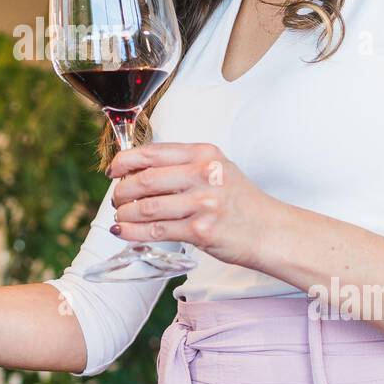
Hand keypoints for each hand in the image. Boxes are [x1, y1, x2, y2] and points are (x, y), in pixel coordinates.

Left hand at [108, 142, 281, 269]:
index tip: (113, 170)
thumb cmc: (240, 201)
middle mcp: (203, 174)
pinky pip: (156, 231)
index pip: (152, 152)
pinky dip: (133, 232)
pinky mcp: (201, 230)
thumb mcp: (216, 169)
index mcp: (204, 153)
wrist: (270, 230)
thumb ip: (182, 165)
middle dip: (122, 191)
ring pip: (147, 207)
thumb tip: (137, 170)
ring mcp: (203, 203)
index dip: (125, 161)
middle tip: (117, 198)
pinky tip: (123, 231)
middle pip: (145, 180)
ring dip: (125, 213)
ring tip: (120, 216)